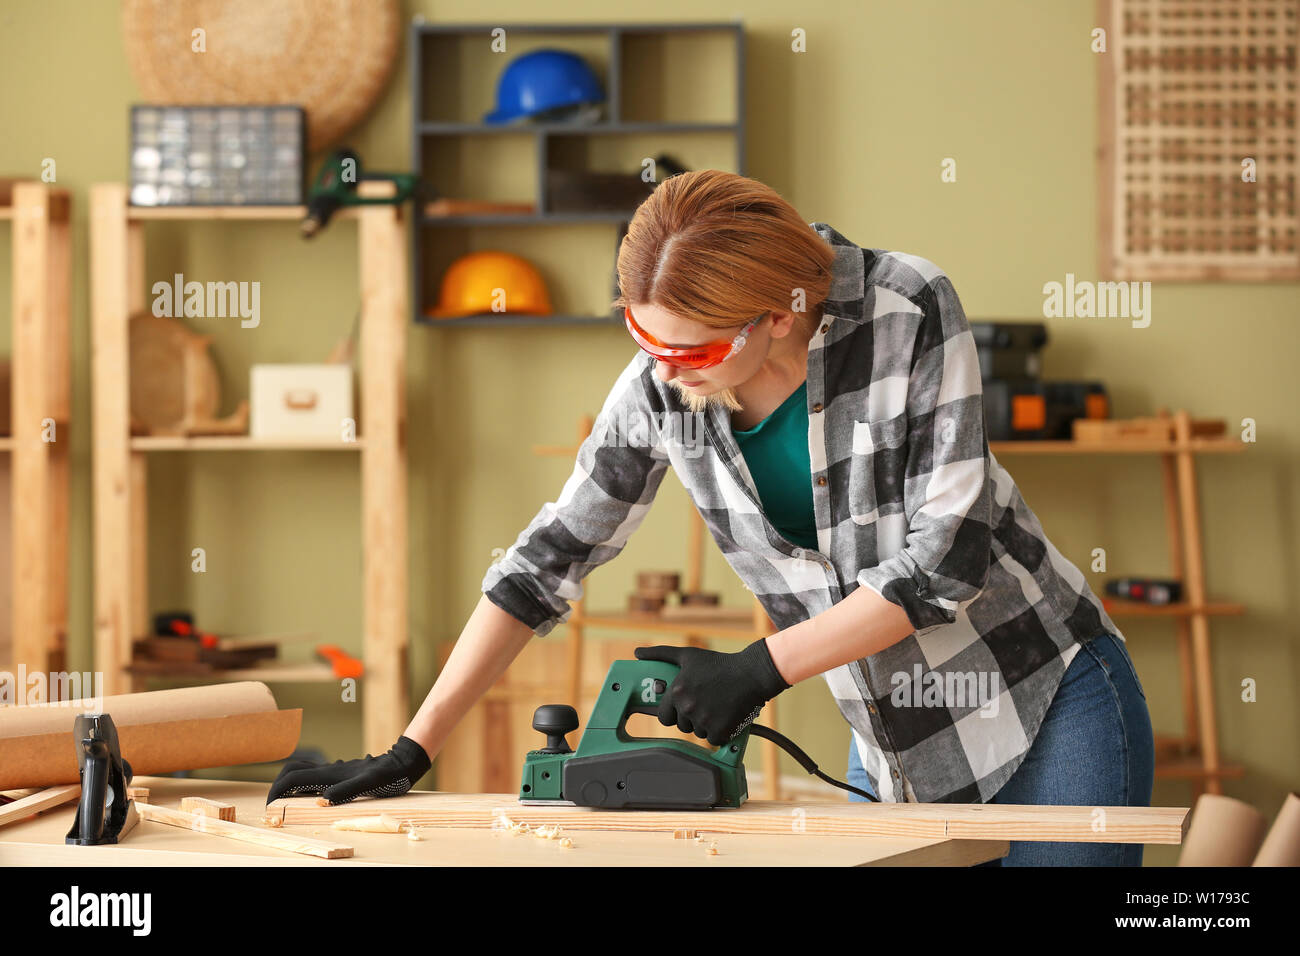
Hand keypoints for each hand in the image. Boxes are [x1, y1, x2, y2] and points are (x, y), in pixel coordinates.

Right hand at [266, 736, 431, 805]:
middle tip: (273, 803)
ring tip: (285, 801)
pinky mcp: (339, 773)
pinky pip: (313, 776)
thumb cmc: (387, 775)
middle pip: (291, 770)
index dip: (276, 791)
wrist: (400, 763)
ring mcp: (333, 770)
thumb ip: (347, 790)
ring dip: (288, 783)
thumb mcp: (369, 784)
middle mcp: (328, 770)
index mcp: (330, 774)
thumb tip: (323, 800)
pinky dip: (302, 784)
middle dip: (277, 785)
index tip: (269, 806)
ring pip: (300, 771)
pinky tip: (309, 797)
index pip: (292, 779)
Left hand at [634, 640, 789, 746]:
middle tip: (705, 702)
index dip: (673, 713)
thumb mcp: (688, 656)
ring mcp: (704, 721)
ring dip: (706, 724)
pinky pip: (713, 740)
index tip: (683, 707)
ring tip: (717, 706)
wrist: (750, 674)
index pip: (664, 717)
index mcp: (677, 692)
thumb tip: (637, 652)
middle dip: (691, 718)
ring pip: (698, 733)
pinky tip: (726, 715)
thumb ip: (661, 654)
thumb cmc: (719, 664)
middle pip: (682, 726)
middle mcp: (688, 708)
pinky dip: (720, 732)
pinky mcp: (720, 731)